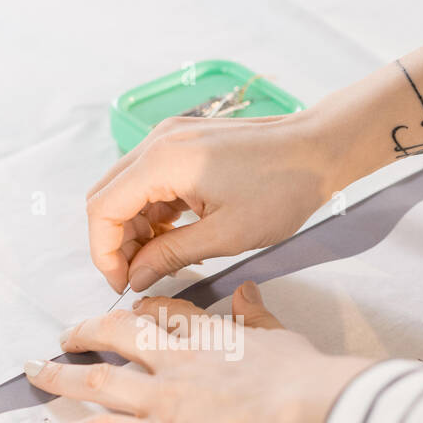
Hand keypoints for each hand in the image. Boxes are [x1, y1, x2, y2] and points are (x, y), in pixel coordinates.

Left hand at [23, 283, 371, 422]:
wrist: (313, 410)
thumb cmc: (308, 380)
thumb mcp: (283, 338)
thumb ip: (258, 318)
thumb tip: (246, 292)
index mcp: (209, 337)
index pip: (164, 314)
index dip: (140, 310)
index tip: (129, 309)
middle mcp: (177, 361)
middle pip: (117, 334)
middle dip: (86, 332)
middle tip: (65, 336)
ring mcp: (163, 397)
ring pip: (97, 379)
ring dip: (60, 375)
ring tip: (35, 373)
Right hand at [86, 113, 334, 292]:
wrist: (319, 150)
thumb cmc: (281, 190)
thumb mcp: (225, 236)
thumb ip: (171, 256)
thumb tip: (136, 278)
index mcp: (163, 160)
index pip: (102, 208)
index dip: (104, 253)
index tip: (123, 284)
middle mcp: (158, 141)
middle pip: (107, 196)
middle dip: (116, 242)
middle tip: (140, 276)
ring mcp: (170, 139)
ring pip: (127, 190)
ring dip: (135, 229)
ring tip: (164, 261)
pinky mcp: (184, 143)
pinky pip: (151, 181)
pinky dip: (154, 212)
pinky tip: (177, 237)